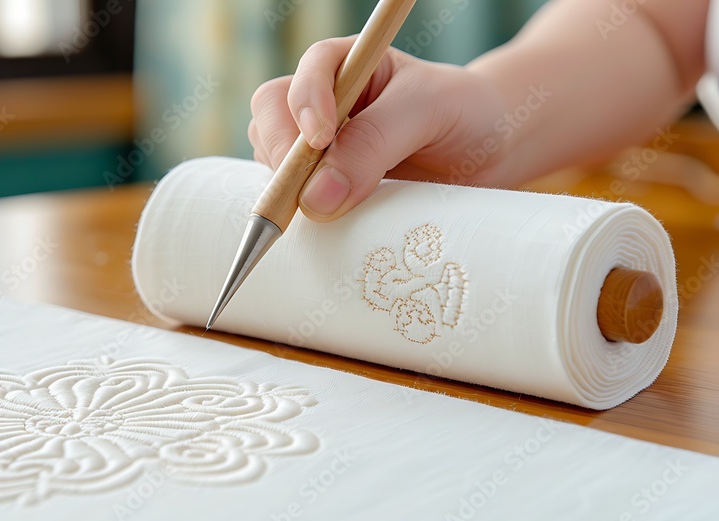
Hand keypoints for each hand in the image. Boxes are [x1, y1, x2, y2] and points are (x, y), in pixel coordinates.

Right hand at [248, 38, 511, 221]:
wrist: (487, 152)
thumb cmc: (463, 113)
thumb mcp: (429, 113)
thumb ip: (374, 145)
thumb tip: (314, 198)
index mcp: (348, 63)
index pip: (307, 74)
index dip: (307, 104)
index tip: (323, 140)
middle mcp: (323, 100)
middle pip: (271, 116)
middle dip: (286, 154)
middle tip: (312, 192)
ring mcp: (315, 143)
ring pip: (272, 158)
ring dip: (290, 185)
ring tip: (335, 204)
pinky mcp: (319, 182)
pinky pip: (288, 194)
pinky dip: (299, 209)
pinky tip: (331, 218)